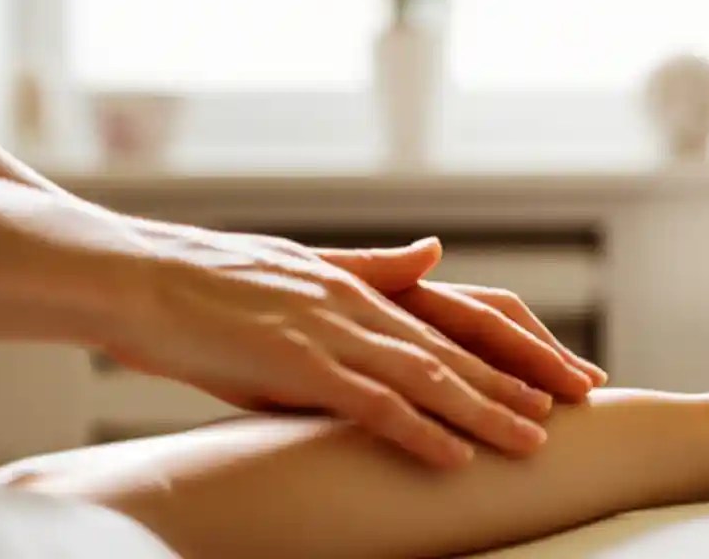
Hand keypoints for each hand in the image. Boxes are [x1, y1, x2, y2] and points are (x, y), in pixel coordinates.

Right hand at [102, 224, 556, 468]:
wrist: (138, 275)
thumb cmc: (206, 279)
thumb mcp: (300, 266)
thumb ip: (372, 266)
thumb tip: (436, 254)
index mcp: (355, 284)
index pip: (449, 323)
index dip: (505, 352)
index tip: (551, 375)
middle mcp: (354, 303)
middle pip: (452, 348)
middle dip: (515, 381)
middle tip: (570, 408)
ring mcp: (327, 331)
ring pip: (425, 377)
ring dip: (482, 411)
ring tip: (531, 440)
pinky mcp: (294, 362)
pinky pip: (370, 402)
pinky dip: (418, 429)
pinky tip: (453, 455)